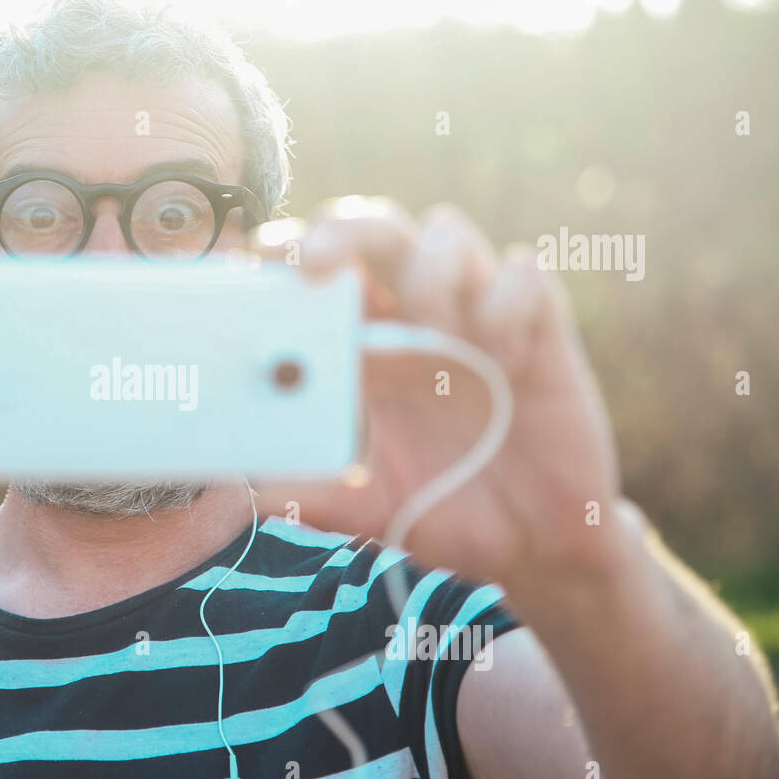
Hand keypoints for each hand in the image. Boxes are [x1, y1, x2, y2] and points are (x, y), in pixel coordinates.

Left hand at [246, 197, 628, 596]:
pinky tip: (505, 359)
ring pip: (446, 233)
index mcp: (361, 345)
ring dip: (429, 274)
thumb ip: (303, 490)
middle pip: (373, 229)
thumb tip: (237, 488)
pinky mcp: (541, 332)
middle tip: (319, 265)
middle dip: (342, 231)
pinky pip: (524, 276)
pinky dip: (506, 304)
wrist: (527, 549)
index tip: (260, 264)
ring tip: (433, 338)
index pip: (318, 269)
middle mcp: (412, 317)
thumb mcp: (357, 507)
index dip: (289, 251)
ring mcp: (475, 317)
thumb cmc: (435, 512)